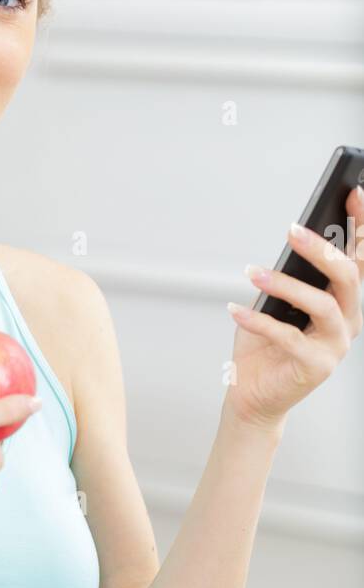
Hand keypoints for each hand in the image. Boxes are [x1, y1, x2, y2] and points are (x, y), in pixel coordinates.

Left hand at [225, 184, 363, 429]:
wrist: (252, 395)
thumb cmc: (264, 347)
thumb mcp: (275, 304)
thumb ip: (289, 277)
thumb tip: (291, 242)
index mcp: (342, 302)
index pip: (360, 258)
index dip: (362, 224)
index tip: (353, 192)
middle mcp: (347, 321)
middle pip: (348, 277)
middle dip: (322, 249)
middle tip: (293, 230)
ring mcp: (336, 346)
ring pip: (322, 304)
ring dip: (284, 284)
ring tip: (253, 273)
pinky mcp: (316, 367)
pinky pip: (288, 337)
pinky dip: (258, 321)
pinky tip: (236, 311)